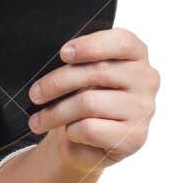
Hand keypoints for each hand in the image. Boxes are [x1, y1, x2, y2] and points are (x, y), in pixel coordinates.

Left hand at [26, 28, 159, 173]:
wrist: (84, 140)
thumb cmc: (83, 98)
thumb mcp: (81, 75)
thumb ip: (79, 63)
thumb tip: (61, 61)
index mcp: (136, 55)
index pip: (121, 42)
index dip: (91, 45)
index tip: (64, 53)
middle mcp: (147, 79)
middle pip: (97, 73)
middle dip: (57, 83)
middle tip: (35, 95)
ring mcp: (144, 109)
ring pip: (89, 103)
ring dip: (56, 113)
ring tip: (39, 120)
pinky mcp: (135, 138)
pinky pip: (91, 129)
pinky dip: (72, 131)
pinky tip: (69, 132)